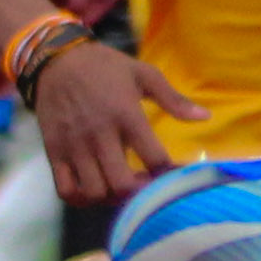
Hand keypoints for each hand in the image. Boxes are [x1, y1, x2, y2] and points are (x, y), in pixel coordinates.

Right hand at [33, 37, 203, 202]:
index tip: (174, 174)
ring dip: (112, 197)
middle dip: (139, 192)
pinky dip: (82, 199)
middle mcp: (100, 135)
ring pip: (95, 192)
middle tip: (146, 184)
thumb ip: (174, 99)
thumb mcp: (144, 75)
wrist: (58, 61)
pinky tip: (95, 189)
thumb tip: (206, 117)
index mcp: (126, 115)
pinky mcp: (54, 153)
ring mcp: (74, 147)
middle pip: (122, 184)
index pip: (154, 158)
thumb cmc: (106, 67)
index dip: (169, 173)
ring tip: (121, 185)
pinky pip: (66, 191)